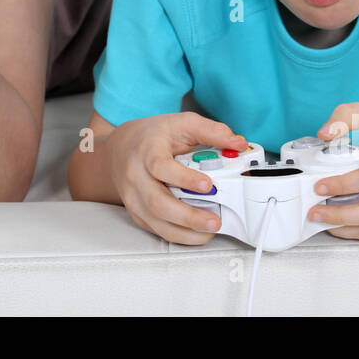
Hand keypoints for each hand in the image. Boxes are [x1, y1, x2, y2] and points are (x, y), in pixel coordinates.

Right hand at [105, 112, 247, 244]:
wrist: (121, 148)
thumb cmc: (152, 137)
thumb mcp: (182, 123)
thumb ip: (211, 131)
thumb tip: (237, 144)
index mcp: (147, 150)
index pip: (160, 166)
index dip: (184, 178)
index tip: (207, 184)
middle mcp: (136, 176)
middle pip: (157, 202)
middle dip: (189, 216)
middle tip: (214, 220)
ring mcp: (134, 197)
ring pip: (156, 221)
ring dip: (186, 232)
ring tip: (209, 231)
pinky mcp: (137, 212)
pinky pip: (156, 229)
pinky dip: (178, 236)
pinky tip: (196, 234)